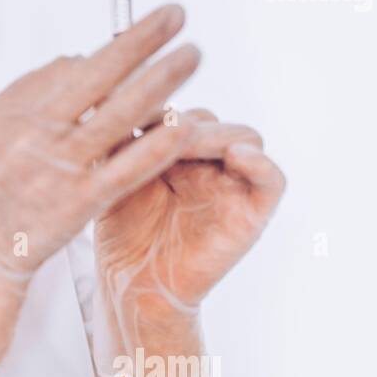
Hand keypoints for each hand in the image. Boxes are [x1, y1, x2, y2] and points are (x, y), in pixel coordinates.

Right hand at [0, 4, 205, 369]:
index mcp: (5, 112)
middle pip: (95, 74)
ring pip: (119, 113)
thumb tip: (80, 62)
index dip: (107, 55)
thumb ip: (32, 96)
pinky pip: (127, 167)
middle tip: (176, 14)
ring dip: (162, 79)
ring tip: (192, 56)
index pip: (66, 69)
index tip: (137, 40)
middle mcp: (29, 133)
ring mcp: (55, 167)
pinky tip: (184, 123)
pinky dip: (158, 143)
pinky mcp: (79, 202)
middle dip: (140, 39)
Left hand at [93, 108, 286, 344]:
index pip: (179, 111)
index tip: (134, 110)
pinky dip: (260, 163)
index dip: (158, 108)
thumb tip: (103, 93)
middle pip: (210, 121)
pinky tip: (236, 155)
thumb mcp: (115, 176)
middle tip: (162, 124)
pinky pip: (273, 179)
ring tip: (191, 140)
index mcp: (177, 149)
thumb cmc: (122, 230)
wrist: (133, 283)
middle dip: (185, 121)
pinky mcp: (254, 211)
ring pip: (243, 138)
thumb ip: (121, 139)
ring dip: (217, 135)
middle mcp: (208, 161)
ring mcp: (233, 184)